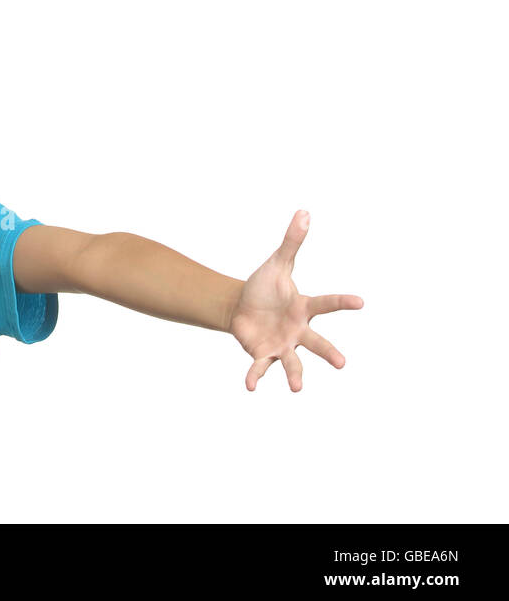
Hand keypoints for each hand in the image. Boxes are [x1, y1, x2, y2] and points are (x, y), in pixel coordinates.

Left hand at [227, 210, 363, 391]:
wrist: (240, 308)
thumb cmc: (264, 288)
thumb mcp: (276, 264)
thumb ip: (291, 242)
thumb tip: (304, 212)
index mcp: (304, 308)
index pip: (327, 303)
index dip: (343, 302)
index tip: (361, 301)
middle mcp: (297, 330)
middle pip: (317, 343)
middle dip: (329, 353)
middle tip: (342, 364)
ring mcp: (282, 344)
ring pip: (292, 362)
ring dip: (294, 375)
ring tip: (297, 388)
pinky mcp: (263, 354)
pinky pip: (260, 367)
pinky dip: (255, 377)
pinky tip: (249, 387)